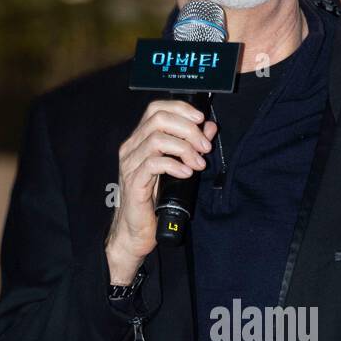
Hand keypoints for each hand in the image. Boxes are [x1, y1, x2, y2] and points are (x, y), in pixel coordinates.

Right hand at [105, 98, 217, 273]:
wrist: (135, 231)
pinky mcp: (134, 181)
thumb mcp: (177, 168)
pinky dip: (174, 165)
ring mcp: (130, 164)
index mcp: (140, 140)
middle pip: (158, 119)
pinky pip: (153, 164)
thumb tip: (209, 127)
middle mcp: (132, 147)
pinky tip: (186, 173)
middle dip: (188, 129)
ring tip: (198, 163)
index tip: (201, 120)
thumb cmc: (154, 201)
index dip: (181, 109)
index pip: (156, 108)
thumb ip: (191, 145)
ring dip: (184, 148)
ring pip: (157, 139)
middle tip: (204, 147)